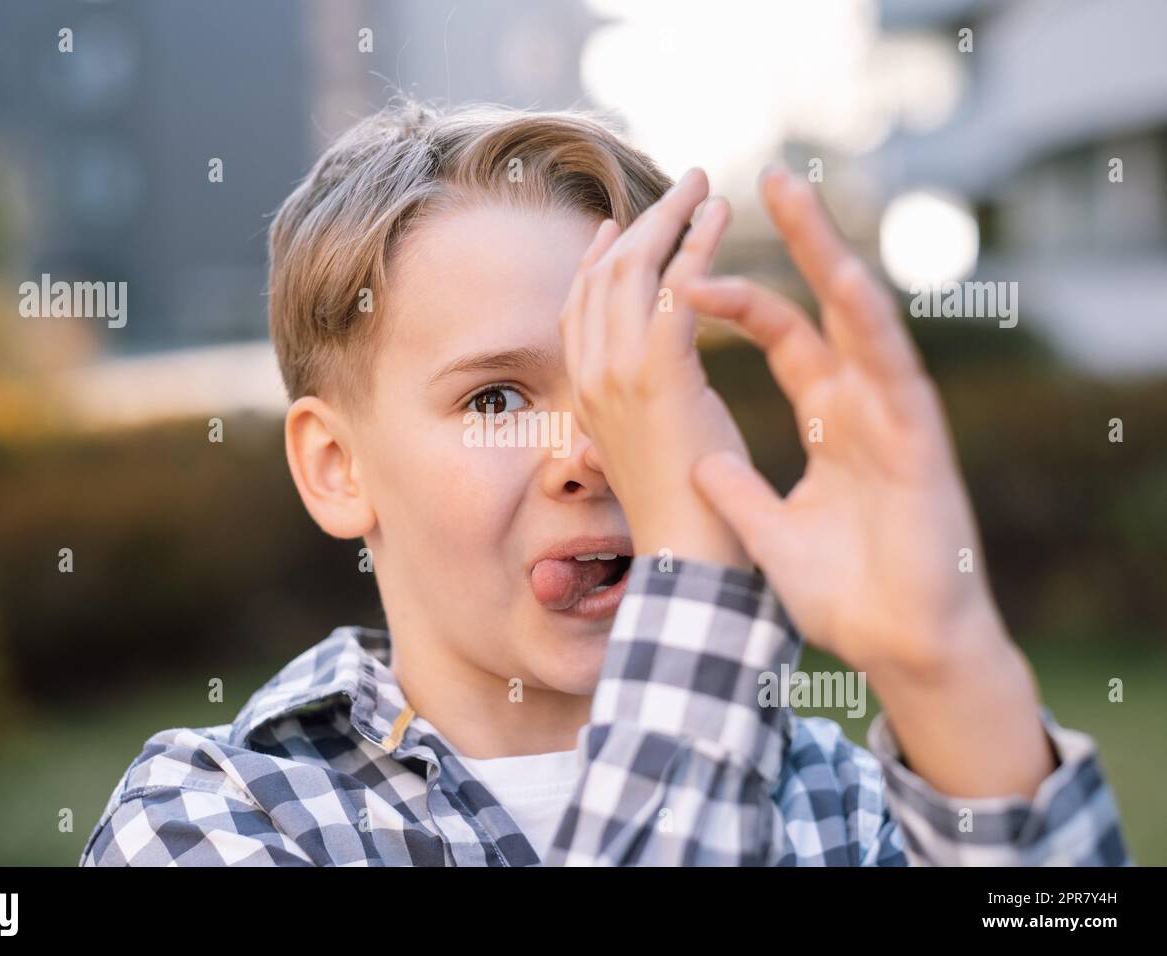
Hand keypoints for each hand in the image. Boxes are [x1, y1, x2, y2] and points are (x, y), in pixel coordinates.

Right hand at [560, 168, 750, 568]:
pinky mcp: (660, 376)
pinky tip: (722, 218)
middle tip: (686, 185)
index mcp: (586, 393)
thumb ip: (631, 412)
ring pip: (635, 271)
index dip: (599, 260)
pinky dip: (697, 246)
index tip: (621, 224)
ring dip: (672, 219)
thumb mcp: (643, 448)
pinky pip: (675, 291)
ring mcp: (618, 374)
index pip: (580, 307)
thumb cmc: (678, 512)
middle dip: (644, 222)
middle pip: (604, 275)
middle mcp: (590, 376)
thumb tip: (627, 402)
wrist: (687, 559)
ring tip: (707, 185)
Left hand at [687, 167, 1005, 678]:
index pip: (776, 333)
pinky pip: (892, 368)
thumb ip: (740, 490)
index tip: (685, 259)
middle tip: (759, 176)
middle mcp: (859, 400)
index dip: (733, 294)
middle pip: (817, 303)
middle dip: (794, 237)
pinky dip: (868, 323)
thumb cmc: (846, 591)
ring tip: (792, 192)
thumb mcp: (772, 529)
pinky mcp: (918, 438)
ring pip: (856, 315)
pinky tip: (845, 277)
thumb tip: (699, 462)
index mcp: (828, 414)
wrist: (899, 642)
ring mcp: (890, 412)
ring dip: (826, 251)